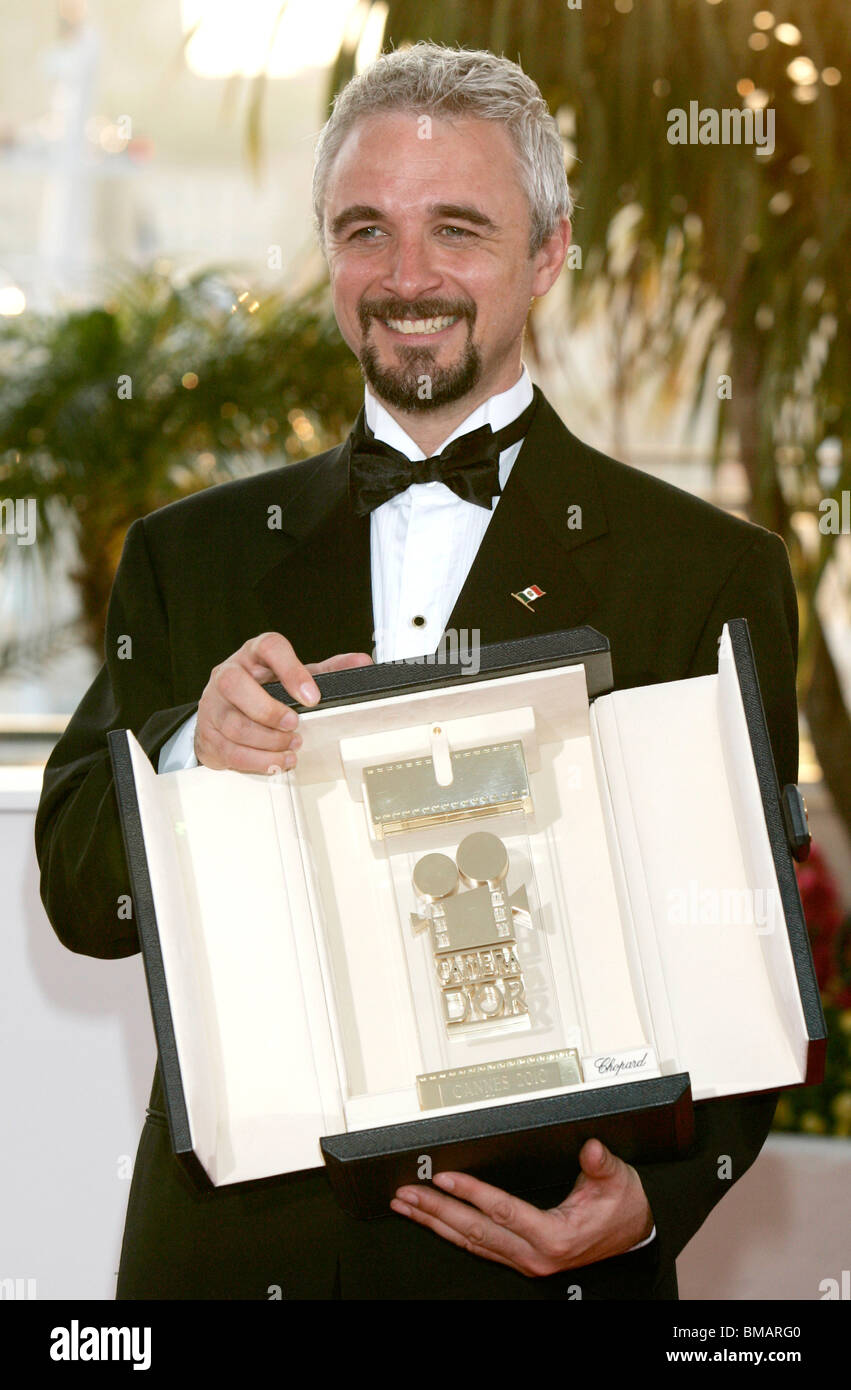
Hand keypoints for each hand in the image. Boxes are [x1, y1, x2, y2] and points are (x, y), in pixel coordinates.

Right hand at [194, 631, 371, 771]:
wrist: (224, 710)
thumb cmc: (262, 689)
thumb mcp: (294, 676)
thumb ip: (327, 671)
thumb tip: (361, 663)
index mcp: (253, 655)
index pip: (268, 647)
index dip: (291, 669)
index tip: (312, 695)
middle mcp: (228, 675)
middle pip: (235, 685)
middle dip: (269, 710)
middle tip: (295, 725)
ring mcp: (214, 705)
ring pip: (234, 724)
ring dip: (268, 742)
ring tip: (291, 746)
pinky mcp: (208, 734)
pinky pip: (229, 751)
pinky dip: (258, 761)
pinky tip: (277, 761)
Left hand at [390, 1138, 653, 1276]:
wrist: (632, 1239)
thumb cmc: (622, 1210)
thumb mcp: (618, 1182)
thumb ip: (601, 1165)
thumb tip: (591, 1148)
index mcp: (555, 1235)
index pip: (503, 1211)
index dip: (471, 1193)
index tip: (444, 1179)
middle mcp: (535, 1254)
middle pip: (476, 1230)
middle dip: (437, 1210)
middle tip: (408, 1194)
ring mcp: (526, 1261)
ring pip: (470, 1242)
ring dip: (436, 1222)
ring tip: (408, 1207)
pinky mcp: (521, 1259)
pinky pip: (479, 1247)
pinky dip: (451, 1232)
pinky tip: (434, 1222)